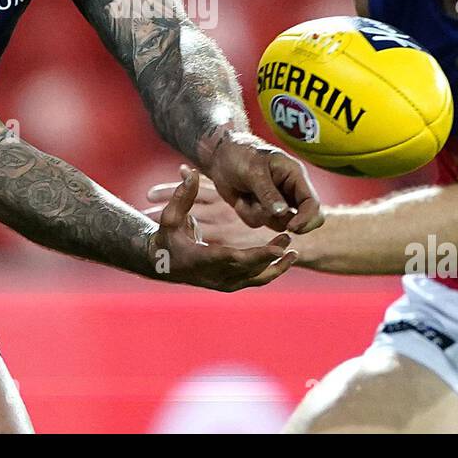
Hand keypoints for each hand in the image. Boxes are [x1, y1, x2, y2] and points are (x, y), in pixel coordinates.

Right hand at [145, 168, 296, 291]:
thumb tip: (191, 172)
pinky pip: (255, 280)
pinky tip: (286, 259)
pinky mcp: (230, 285)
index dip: (256, 255)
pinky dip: (271, 271)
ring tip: (293, 251)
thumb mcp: (170, 216)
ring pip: (256, 279)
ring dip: (276, 266)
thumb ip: (182, 195)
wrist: (163, 264)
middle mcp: (213, 276)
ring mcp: (223, 283)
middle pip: (249, 270)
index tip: (277, 248)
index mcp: (199, 259)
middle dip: (270, 256)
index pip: (232, 259)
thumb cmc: (166, 236)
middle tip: (288, 239)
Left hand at [203, 130, 322, 232]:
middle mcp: (290, 191)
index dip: (307, 219)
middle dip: (286, 222)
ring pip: (279, 224)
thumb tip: (283, 213)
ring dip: (260, 216)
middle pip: (304, 219)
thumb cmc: (240, 155)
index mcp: (295, 176)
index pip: (312, 203)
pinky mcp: (262, 209)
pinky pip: (260, 223)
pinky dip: (248, 215)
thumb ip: (268, 192)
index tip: (292, 227)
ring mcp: (277, 202)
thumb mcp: (254, 171)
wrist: (220, 157)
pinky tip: (240, 200)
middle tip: (267, 217)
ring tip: (245, 199)